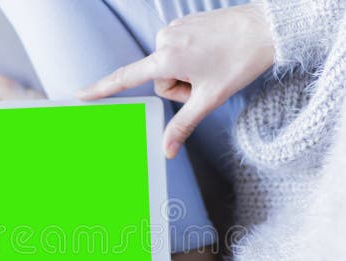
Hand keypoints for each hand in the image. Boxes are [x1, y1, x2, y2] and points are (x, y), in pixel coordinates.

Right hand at [76, 3, 274, 157]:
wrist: (265, 29)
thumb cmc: (239, 61)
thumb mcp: (209, 99)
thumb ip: (183, 125)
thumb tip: (166, 150)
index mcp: (166, 58)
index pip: (126, 77)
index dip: (101, 88)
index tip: (80, 94)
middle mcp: (164, 40)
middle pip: (160, 80)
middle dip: (180, 88)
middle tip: (206, 84)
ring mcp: (175, 30)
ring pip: (171, 66)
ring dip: (188, 74)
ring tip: (213, 67)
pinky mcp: (185, 24)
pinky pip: (180, 51)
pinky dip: (193, 59)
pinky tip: (213, 55)